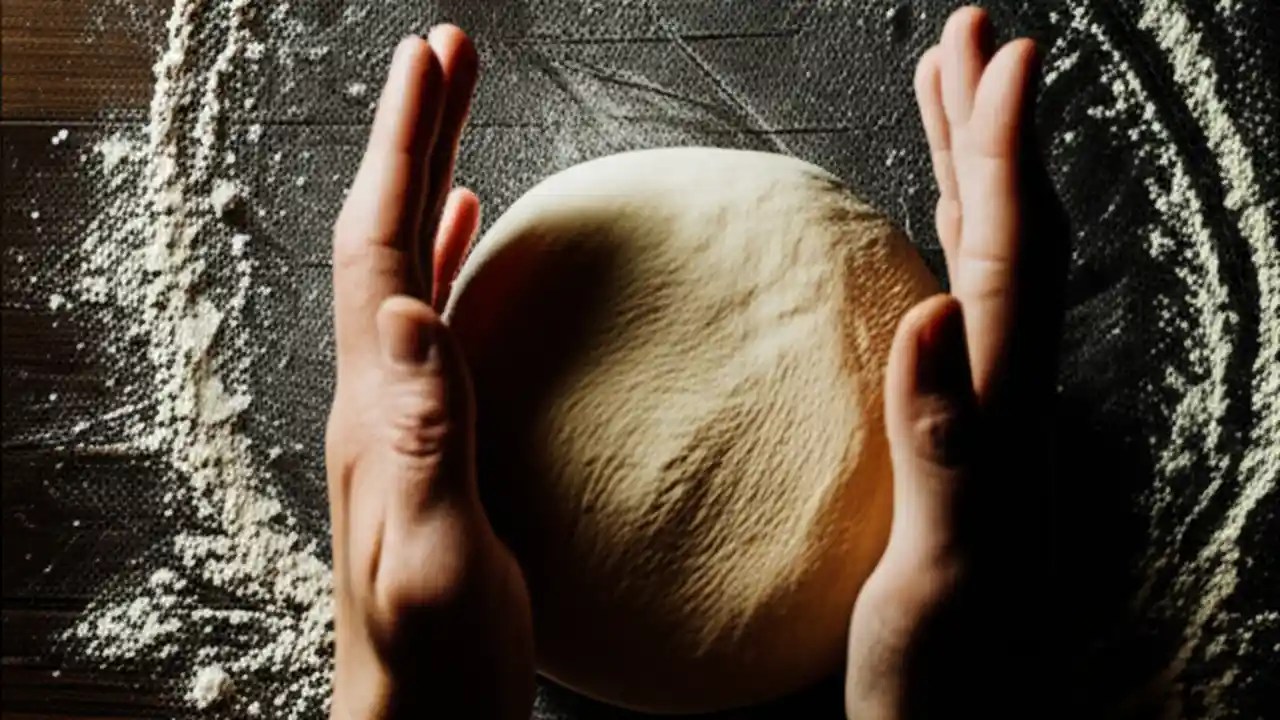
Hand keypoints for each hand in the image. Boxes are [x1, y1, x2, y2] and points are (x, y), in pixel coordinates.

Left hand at [325, 27, 532, 719]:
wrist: (420, 713)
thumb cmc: (436, 658)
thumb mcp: (442, 556)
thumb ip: (427, 437)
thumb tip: (408, 308)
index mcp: (378, 408)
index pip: (379, 247)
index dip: (404, 146)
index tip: (431, 60)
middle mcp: (377, 394)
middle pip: (385, 234)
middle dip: (414, 132)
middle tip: (447, 49)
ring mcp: (398, 413)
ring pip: (406, 265)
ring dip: (427, 179)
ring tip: (453, 113)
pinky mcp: (428, 437)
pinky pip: (432, 318)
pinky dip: (441, 257)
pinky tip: (461, 235)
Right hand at [845, 7, 1043, 717]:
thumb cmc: (936, 676)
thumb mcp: (938, 579)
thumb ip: (946, 455)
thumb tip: (933, 320)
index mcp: (1000, 418)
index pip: (1014, 262)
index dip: (1005, 156)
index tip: (1006, 58)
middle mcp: (1002, 397)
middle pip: (1009, 234)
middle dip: (988, 126)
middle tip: (967, 33)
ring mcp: (978, 407)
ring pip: (984, 257)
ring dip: (966, 164)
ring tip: (941, 87)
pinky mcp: (947, 424)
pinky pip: (956, 300)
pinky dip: (945, 234)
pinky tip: (929, 209)